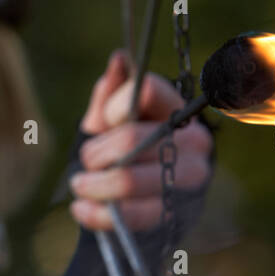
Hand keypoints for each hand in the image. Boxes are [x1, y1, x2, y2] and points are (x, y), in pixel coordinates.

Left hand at [68, 50, 212, 232]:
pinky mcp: (175, 216)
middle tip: (86, 161)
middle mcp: (193, 142)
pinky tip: (81, 209)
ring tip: (81, 185)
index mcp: (176, 109)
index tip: (100, 124)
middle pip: (131, 140)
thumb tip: (118, 59)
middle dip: (95, 154)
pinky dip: (96, 214)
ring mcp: (189, 181)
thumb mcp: (110, 123)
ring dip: (92, 185)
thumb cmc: (121, 153)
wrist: (136, 203)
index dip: (112, 109)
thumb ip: (110, 95)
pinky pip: (130, 215)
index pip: (145, 91)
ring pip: (128, 180)